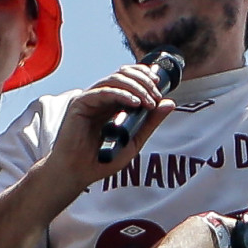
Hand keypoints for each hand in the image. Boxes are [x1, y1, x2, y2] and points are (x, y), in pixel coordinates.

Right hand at [47, 64, 176, 189]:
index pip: (129, 78)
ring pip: (114, 79)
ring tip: (149, 101)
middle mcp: (100, 97)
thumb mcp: (133, 141)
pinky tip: (134, 103)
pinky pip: (103, 92)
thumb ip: (150, 122)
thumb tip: (169, 103)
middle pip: (123, 74)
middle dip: (143, 81)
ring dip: (136, 87)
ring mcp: (89, 99)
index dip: (144, 76)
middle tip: (156, 95)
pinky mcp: (80, 104)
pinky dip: (121, 94)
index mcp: (112, 103)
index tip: (160, 85)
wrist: (78, 173)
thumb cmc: (101, 159)